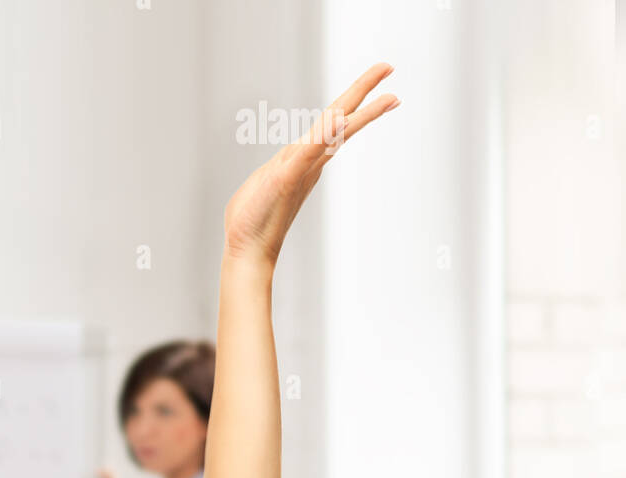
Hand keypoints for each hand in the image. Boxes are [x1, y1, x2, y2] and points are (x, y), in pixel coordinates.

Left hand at [223, 62, 398, 267]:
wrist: (246, 251)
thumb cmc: (251, 221)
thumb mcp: (268, 181)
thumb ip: (283, 167)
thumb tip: (291, 164)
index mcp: (303, 158)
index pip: (333, 123)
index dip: (354, 101)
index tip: (378, 82)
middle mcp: (309, 163)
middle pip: (342, 120)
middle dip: (365, 92)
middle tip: (389, 67)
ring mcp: (301, 170)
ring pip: (334, 134)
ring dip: (360, 113)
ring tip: (388, 95)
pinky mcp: (287, 178)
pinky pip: (308, 152)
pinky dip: (324, 135)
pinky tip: (340, 119)